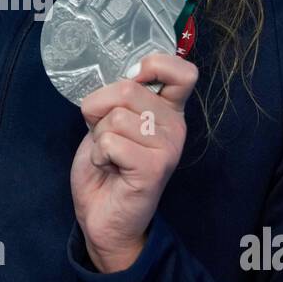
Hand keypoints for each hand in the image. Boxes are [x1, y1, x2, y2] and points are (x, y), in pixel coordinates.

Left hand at [70, 52, 198, 273]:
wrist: (103, 217)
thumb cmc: (107, 166)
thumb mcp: (110, 119)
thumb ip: (121, 96)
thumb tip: (123, 75)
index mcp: (168, 109)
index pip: (183, 70)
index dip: (154, 64)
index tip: (132, 81)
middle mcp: (176, 126)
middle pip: (129, 88)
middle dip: (100, 109)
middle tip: (106, 136)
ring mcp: (168, 147)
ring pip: (116, 117)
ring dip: (99, 137)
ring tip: (110, 156)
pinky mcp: (155, 168)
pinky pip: (112, 141)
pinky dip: (100, 155)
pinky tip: (110, 168)